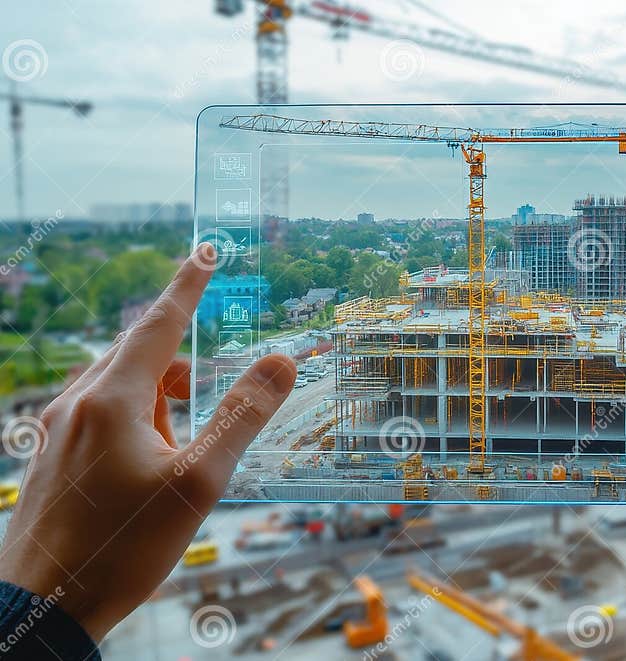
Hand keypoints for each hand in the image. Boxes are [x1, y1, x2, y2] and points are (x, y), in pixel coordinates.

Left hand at [0, 243, 295, 640]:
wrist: (43, 607)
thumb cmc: (122, 548)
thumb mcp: (199, 482)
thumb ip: (243, 416)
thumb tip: (282, 360)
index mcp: (112, 400)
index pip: (157, 324)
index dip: (187, 287)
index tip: (205, 253)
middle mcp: (76, 404)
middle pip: (135, 352)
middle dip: (178, 352)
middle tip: (212, 371)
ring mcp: (55, 432)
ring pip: (116, 387)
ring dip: (158, 395)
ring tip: (187, 443)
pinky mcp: (48, 459)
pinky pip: (98, 415)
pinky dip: (135, 419)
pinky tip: (149, 463)